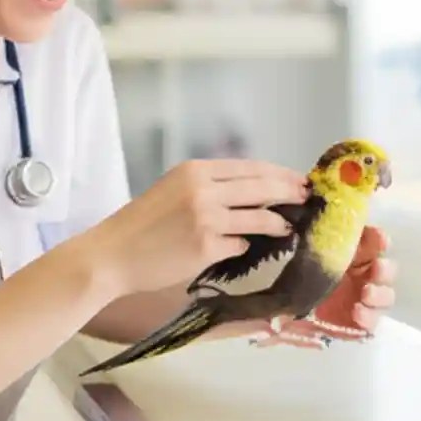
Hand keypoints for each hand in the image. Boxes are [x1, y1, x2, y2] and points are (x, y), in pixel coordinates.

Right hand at [82, 159, 308, 297]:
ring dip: (279, 222)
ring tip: (288, 227)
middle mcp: (202, 189)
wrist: (113, 253)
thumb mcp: (172, 190)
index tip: (297, 180)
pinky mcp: (206, 247)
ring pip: (259, 216)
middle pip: (261, 187)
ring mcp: (206, 218)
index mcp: (194, 170)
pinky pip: (239, 244)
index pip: (249, 167)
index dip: (278, 173)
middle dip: (289, 192)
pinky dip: (246, 244)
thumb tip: (250, 193)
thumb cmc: (141, 224)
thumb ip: (207, 187)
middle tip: (307, 198)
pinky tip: (249, 247)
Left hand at [249, 225, 396, 348]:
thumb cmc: (294, 277)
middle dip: (384, 268)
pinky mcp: (358, 324)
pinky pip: (372, 323)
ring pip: (385, 296)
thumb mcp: (302, 255)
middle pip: (386, 270)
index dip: (380, 240)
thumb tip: (310, 216)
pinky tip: (357, 312)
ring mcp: (362, 302)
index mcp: (352, 255)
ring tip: (366, 293)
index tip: (378, 237)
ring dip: (380, 294)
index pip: (375, 243)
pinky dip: (369, 318)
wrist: (282, 312)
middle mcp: (362, 276)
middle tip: (377, 268)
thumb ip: (314, 240)